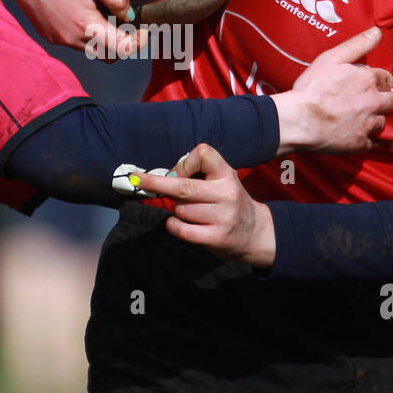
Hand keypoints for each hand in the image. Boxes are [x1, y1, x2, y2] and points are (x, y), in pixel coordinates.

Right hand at [0, 0, 144, 58]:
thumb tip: (129, 16)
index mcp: (86, 27)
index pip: (122, 50)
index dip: (138, 42)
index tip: (143, 30)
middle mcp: (71, 40)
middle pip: (107, 56)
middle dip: (123, 45)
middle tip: (128, 27)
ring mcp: (58, 39)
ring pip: (90, 50)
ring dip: (103, 40)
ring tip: (106, 17)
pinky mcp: (48, 35)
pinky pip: (74, 43)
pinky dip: (85, 35)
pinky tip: (84, 14)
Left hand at [135, 143, 275, 268]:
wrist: (255, 233)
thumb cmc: (228, 202)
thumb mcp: (222, 181)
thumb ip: (198, 175)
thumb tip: (163, 177)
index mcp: (227, 175)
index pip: (203, 154)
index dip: (184, 163)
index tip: (178, 173)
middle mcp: (226, 194)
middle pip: (183, 186)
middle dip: (156, 183)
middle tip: (138, 179)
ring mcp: (222, 217)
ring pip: (180, 209)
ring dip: (176, 210)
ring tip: (190, 212)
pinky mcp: (216, 237)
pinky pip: (181, 229)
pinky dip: (173, 225)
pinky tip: (180, 223)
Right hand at [271, 26, 392, 154]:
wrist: (299, 120)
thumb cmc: (312, 88)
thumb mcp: (331, 58)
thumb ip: (357, 45)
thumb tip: (377, 31)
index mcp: (368, 80)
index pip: (387, 79)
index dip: (378, 81)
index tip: (368, 84)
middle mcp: (373, 102)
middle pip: (391, 101)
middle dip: (381, 100)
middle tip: (365, 101)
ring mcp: (368, 124)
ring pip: (382, 122)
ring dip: (373, 120)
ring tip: (357, 118)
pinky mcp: (360, 143)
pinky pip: (371, 142)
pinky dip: (364, 139)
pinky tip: (352, 134)